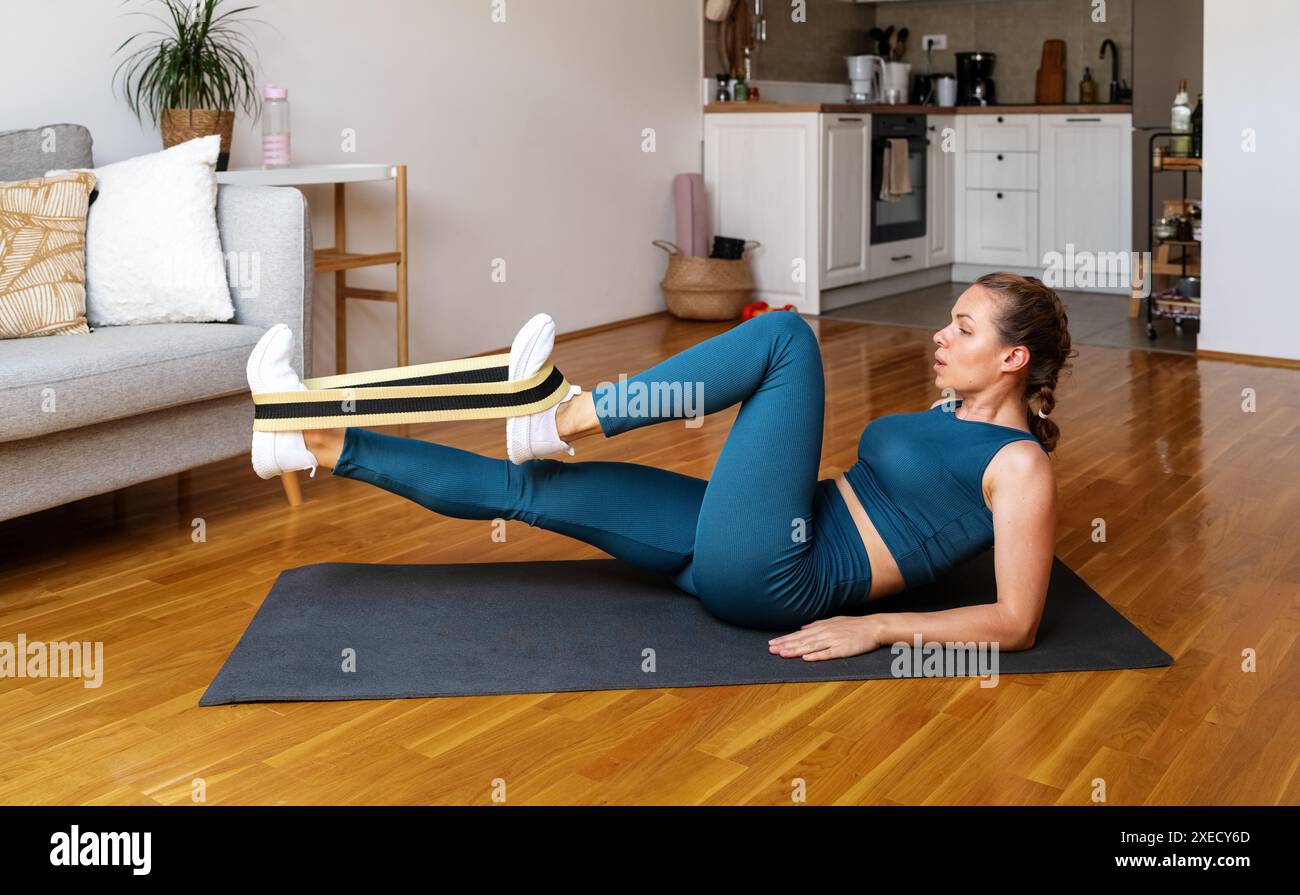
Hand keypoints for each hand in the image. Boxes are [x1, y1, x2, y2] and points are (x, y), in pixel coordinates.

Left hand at [768, 615, 883, 660]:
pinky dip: (816, 656)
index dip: (785, 639)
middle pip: (801, 641)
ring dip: (795, 651)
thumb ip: (817, 624)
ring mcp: (833, 641)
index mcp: (822, 627)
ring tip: (782, 654)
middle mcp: (825, 633)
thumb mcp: (834, 621)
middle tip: (771, 650)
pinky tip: (806, 658)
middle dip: (785, 645)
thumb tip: (803, 627)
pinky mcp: (842, 649)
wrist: (873, 627)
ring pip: (810, 647)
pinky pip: (827, 653)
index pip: (799, 635)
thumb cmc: (854, 625)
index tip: (772, 644)